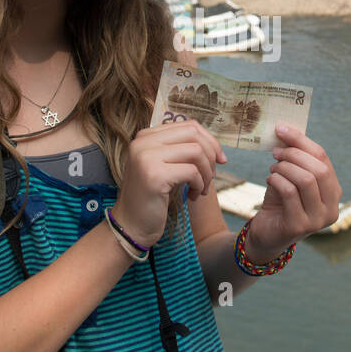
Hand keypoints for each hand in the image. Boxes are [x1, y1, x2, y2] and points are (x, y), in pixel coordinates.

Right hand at [113, 120, 225, 245]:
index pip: (188, 125)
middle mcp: (143, 142)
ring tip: (201, 189)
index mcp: (145, 136)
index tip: (220, 160)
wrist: (130, 226)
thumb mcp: (165, 167)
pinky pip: (192, 172)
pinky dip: (199, 185)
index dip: (210, 141)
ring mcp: (146, 157)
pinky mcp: (154, 175)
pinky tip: (192, 196)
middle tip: (212, 176)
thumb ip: (181, 150)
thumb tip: (215, 146)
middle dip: (211, 154)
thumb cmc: (152, 198)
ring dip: (206, 173)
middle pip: (193, 134)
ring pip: (196, 151)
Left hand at [249, 124, 340, 256]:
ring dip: (284, 168)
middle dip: (293, 155)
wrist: (267, 234)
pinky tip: (270, 179)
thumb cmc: (281, 202)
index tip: (282, 129)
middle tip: (275, 152)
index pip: (324, 159)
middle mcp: (331, 208)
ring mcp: (317, 220)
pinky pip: (289, 193)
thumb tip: (286, 130)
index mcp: (334, 193)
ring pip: (306, 180)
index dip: (302, 141)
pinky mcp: (299, 226)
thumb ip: (295, 158)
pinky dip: (277, 180)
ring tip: (272, 167)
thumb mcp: (291, 178)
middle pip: (318, 169)